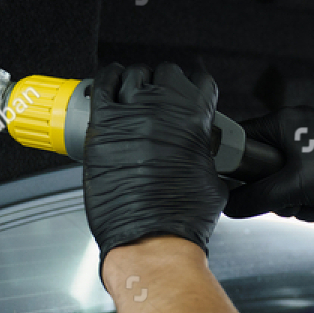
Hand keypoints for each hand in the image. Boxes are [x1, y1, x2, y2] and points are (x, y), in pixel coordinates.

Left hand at [82, 63, 227, 274]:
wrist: (151, 239)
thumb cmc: (180, 217)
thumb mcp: (212, 178)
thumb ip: (207, 153)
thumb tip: (199, 150)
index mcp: (195, 118)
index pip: (199, 82)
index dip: (194, 89)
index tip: (189, 95)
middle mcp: (163, 108)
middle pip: (165, 73)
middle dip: (165, 83)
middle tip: (160, 100)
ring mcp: (130, 113)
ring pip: (134, 74)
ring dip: (136, 81)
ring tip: (134, 93)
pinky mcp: (102, 125)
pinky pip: (102, 85)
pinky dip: (108, 79)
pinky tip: (110, 84)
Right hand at [224, 106, 313, 222]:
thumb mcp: (298, 186)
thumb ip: (260, 196)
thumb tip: (233, 206)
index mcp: (283, 123)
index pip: (241, 143)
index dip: (239, 170)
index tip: (247, 189)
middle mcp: (297, 129)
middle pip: (266, 170)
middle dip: (280, 196)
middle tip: (296, 202)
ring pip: (289, 182)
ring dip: (302, 202)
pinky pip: (309, 183)